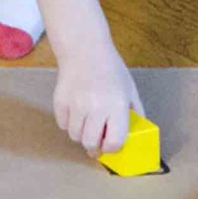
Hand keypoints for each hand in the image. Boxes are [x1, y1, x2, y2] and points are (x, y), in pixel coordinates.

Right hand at [54, 40, 144, 154]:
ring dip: (81, 134)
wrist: (85, 50)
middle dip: (95, 145)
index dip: (112, 148)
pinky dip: (69, 123)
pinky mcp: (60, 102)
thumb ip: (135, 113)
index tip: (111, 145)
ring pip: (75, 136)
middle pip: (91, 143)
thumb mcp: (130, 89)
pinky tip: (76, 111)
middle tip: (97, 139)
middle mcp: (96, 107)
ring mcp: (76, 105)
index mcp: (117, 106)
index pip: (113, 142)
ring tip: (87, 121)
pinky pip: (63, 125)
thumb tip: (137, 134)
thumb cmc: (111, 70)